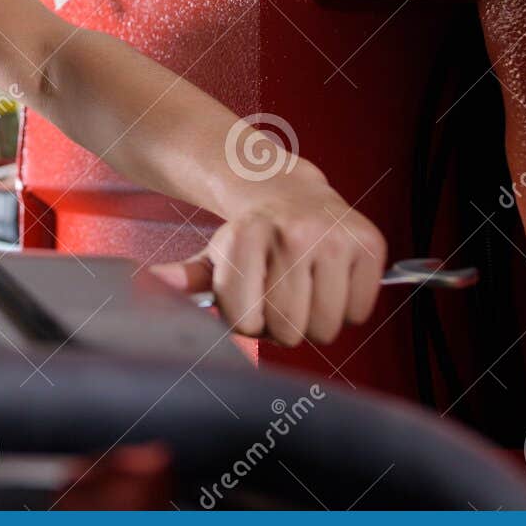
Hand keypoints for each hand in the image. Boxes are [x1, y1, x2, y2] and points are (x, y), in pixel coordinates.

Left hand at [151, 167, 387, 345]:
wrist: (293, 194)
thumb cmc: (250, 236)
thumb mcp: (216, 254)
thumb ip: (188, 278)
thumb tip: (155, 283)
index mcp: (247, 235)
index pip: (246, 322)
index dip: (245, 323)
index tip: (246, 303)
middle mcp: (294, 233)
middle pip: (288, 331)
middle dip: (281, 328)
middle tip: (278, 301)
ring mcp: (335, 237)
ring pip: (325, 327)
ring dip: (314, 322)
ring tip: (302, 292)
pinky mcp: (369, 244)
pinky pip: (359, 312)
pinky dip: (345, 309)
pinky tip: (329, 282)